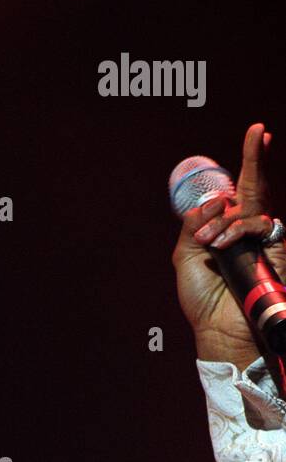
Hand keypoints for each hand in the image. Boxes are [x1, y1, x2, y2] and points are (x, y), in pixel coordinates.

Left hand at [172, 122, 284, 371]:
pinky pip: (258, 224)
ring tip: (208, 242)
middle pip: (255, 187)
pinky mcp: (275, 250)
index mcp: (225, 229)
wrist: (218, 331)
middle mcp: (246, 231)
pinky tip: (220, 244)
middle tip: (260, 131)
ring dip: (223, 219)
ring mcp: (262, 239)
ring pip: (249, 207)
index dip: (246, 163)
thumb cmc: (202, 300)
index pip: (236, 193)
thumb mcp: (185, 257)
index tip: (256, 134)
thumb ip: (193, 225)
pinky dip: (236, 230)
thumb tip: (211, 200)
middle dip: (257, 158)